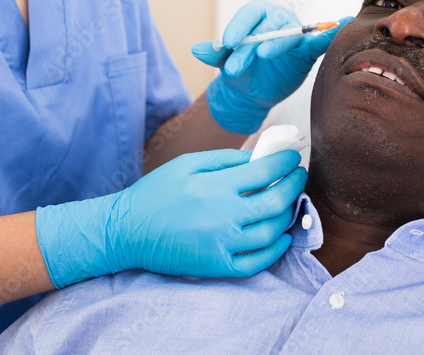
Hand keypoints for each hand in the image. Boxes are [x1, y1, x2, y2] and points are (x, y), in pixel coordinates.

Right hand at [35, 149, 306, 286]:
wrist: (126, 231)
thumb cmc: (154, 193)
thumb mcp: (186, 163)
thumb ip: (225, 159)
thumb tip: (258, 157)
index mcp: (213, 186)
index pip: (264, 172)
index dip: (285, 164)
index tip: (292, 159)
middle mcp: (222, 216)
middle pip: (275, 201)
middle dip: (294, 186)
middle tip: (298, 177)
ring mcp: (221, 244)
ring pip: (271, 232)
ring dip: (287, 215)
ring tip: (288, 202)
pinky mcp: (217, 265)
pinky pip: (257, 262)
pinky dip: (275, 250)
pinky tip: (281, 237)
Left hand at [192, 0, 349, 133]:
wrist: (251, 93)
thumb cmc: (239, 71)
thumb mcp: (223, 63)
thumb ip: (215, 54)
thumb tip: (197, 49)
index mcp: (256, 15)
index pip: (249, 14)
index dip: (238, 26)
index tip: (226, 43)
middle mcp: (277, 19)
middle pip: (268, 26)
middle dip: (250, 45)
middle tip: (235, 66)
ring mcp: (294, 34)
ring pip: (288, 34)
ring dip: (276, 44)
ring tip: (264, 54)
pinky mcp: (307, 51)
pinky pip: (319, 41)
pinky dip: (330, 33)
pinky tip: (343, 23)